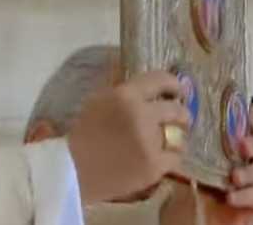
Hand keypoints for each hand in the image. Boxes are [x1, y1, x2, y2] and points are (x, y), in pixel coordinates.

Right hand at [68, 71, 190, 203]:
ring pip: (178, 134)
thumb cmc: (82, 134)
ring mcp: (150, 142)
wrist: (70, 171)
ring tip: (172, 139)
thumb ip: (126, 91)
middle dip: (182, 113)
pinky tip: (165, 157)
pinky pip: (175, 157)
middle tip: (182, 117)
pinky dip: (171, 156)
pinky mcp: (153, 167)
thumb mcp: (100, 100)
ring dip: (177, 135)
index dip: (174, 84)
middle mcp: (142, 115)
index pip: (161, 80)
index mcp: (126, 95)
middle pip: (176, 109)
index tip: (178, 89)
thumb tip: (150, 85)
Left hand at [159, 102, 252, 224]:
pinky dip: (247, 196)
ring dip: (251, 172)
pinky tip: (231, 197)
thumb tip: (179, 119)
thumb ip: (188, 142)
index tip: (250, 118)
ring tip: (234, 177)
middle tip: (242, 146)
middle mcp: (252, 157)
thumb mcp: (185, 160)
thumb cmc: (190, 184)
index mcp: (237, 140)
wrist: (190, 219)